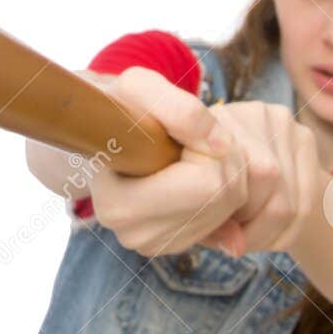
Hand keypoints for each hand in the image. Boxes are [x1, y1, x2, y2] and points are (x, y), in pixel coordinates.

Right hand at [85, 67, 251, 258]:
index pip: (207, 184)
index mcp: (119, 207)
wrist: (101, 133)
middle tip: (189, 141)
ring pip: (231, 209)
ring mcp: (155, 245)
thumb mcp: (139, 88)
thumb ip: (181, 109)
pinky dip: (221, 192)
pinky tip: (190, 176)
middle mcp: (135, 236)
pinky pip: (228, 218)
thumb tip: (222, 147)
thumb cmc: (119, 108)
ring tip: (186, 155)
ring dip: (223, 173)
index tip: (181, 133)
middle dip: (222, 161)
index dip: (208, 148)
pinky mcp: (173, 244)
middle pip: (224, 198)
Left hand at [204, 100, 322, 253]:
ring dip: (273, 232)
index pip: (231, 174)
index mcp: (203, 123)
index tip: (222, 232)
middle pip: (267, 178)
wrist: (241, 168)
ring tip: (255, 240)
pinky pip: (307, 198)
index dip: (229, 214)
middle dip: (254, 224)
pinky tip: (275, 236)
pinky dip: (292, 229)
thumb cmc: (206, 194)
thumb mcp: (197, 208)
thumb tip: (236, 249)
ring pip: (289, 197)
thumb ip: (209, 227)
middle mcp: (244, 112)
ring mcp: (278, 120)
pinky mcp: (303, 135)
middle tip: (240, 239)